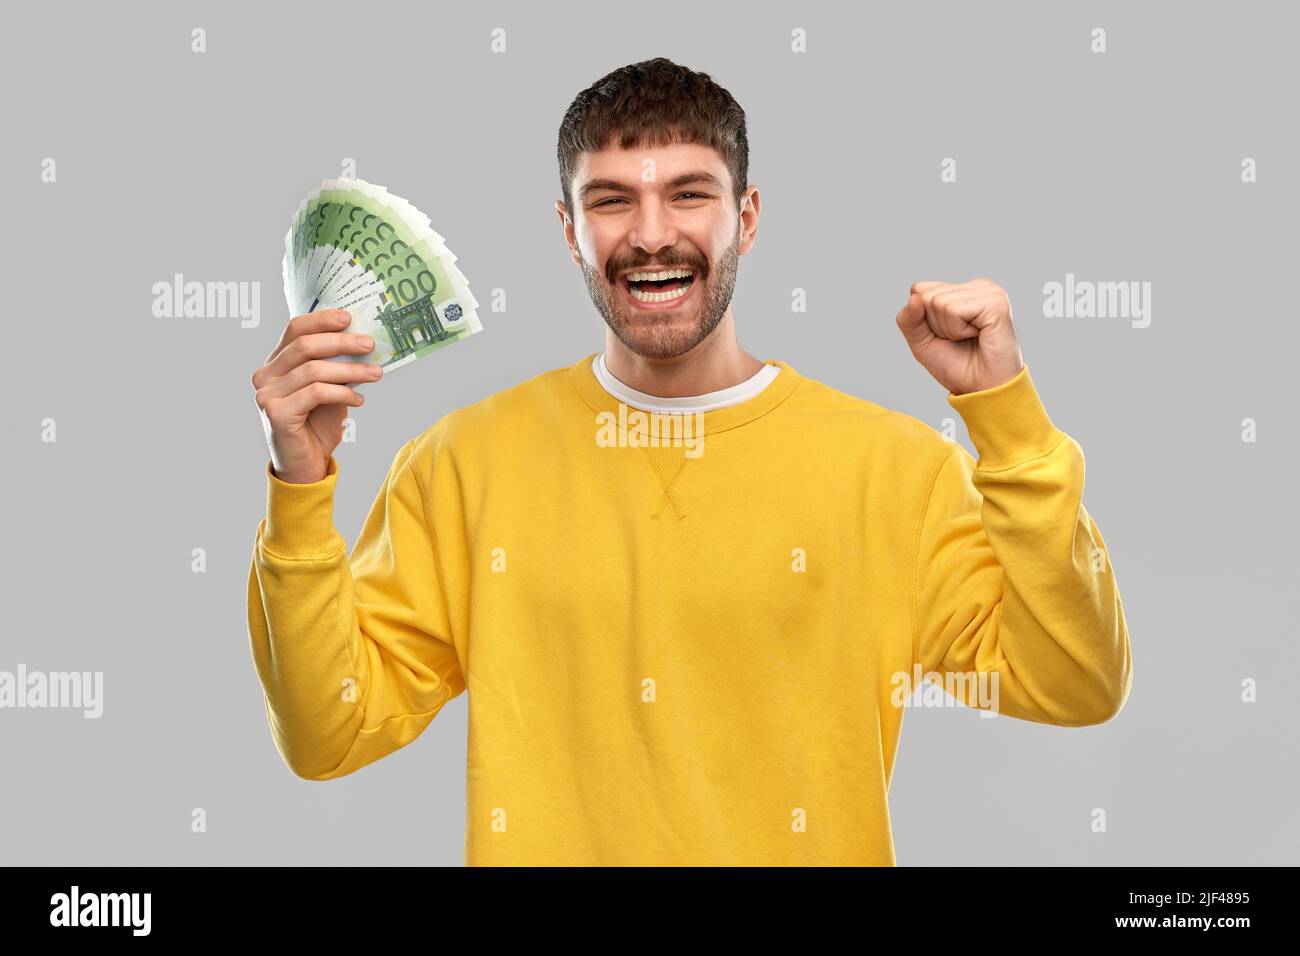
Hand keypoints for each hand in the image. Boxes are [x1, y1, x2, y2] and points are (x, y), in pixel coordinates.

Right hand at [251, 309, 382, 482]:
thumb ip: (334, 367)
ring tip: (376, 374)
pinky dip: (343, 393)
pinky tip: (359, 400)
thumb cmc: (317, 426)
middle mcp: (264, 375)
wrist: (304, 466)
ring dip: (351, 370)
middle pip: (304, 345)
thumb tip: (362, 342)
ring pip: (313, 370)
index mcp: (275, 364)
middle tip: (370, 344)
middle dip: (341, 342)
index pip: (294, 329)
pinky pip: (316, 393)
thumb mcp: (328, 390)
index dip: (321, 319)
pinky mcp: (276, 413)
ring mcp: (266, 394)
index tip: (348, 317)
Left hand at [895, 278, 1024, 394]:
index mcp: (964, 290)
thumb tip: (914, 296)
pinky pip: (954, 310)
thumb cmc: (958, 366)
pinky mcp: (995, 302)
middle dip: (936, 325)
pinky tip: (979, 335)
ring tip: (970, 338)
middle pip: (927, 296)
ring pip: (939, 302)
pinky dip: (958, 330)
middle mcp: (978, 286)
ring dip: (949, 330)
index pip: (919, 290)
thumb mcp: (922, 342)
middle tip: (960, 340)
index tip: (947, 335)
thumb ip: (909, 319)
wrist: (984, 390)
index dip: (923, 319)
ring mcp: (989, 292)